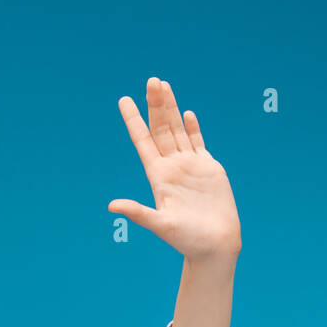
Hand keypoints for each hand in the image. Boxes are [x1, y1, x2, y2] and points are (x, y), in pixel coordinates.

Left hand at [108, 78, 240, 261]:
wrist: (215, 245)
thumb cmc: (187, 240)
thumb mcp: (160, 225)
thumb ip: (138, 213)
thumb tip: (112, 206)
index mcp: (158, 177)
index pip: (143, 141)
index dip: (134, 120)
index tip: (124, 100)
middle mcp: (172, 168)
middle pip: (161, 129)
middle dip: (155, 105)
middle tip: (151, 80)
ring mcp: (190, 166)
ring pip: (177, 130)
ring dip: (171, 108)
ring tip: (163, 86)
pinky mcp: (208, 169)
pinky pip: (198, 143)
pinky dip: (192, 128)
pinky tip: (185, 113)